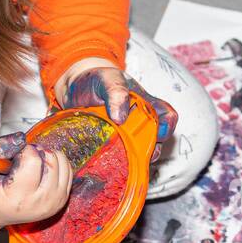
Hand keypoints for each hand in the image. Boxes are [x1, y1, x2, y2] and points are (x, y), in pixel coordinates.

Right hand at [0, 131, 72, 225]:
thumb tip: (21, 138)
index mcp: (19, 197)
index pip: (34, 161)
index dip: (25, 151)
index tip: (16, 157)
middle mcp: (41, 202)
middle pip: (51, 160)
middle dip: (37, 151)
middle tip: (23, 159)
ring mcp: (55, 202)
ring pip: (62, 162)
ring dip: (48, 156)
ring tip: (32, 165)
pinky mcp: (63, 199)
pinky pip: (68, 170)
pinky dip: (56, 163)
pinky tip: (41, 170)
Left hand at [61, 66, 177, 159]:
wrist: (74, 90)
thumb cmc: (95, 80)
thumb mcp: (106, 79)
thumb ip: (116, 92)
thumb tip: (121, 118)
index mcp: (146, 105)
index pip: (167, 117)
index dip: (167, 127)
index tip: (157, 133)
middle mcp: (140, 123)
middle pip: (157, 142)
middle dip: (150, 150)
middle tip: (135, 151)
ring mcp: (127, 137)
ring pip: (141, 154)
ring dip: (134, 159)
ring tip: (122, 159)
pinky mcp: (112, 148)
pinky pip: (122, 160)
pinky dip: (119, 163)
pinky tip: (109, 162)